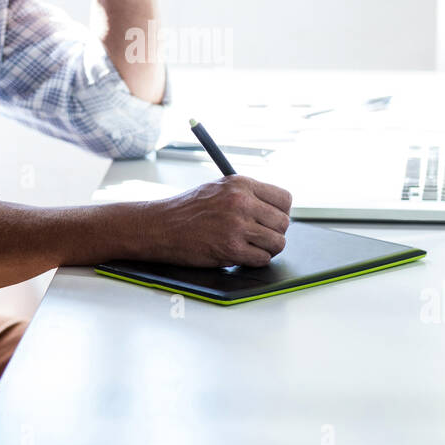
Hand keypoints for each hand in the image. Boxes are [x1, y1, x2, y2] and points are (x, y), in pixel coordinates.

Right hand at [147, 175, 293, 268]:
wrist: (161, 226)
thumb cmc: (187, 209)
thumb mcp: (219, 188)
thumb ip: (246, 195)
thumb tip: (275, 210)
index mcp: (241, 184)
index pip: (284, 198)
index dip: (282, 212)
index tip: (273, 219)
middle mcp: (241, 202)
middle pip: (283, 222)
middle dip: (275, 232)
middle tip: (261, 237)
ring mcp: (237, 225)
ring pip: (277, 242)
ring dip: (267, 249)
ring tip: (252, 247)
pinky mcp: (231, 248)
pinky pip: (262, 259)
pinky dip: (255, 261)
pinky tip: (242, 255)